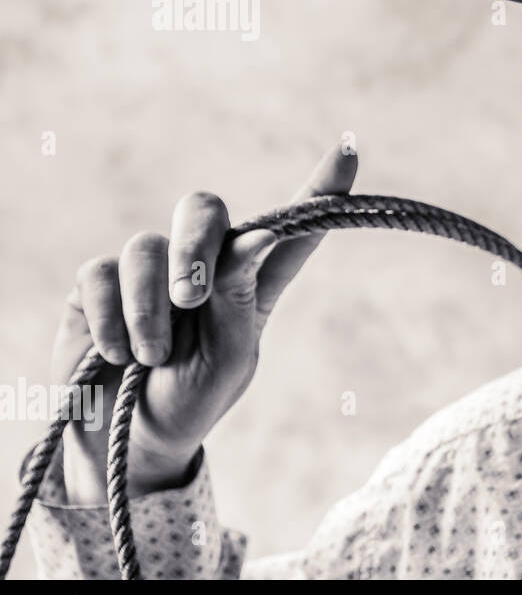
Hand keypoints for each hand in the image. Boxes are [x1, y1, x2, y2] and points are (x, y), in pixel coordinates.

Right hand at [51, 143, 358, 501]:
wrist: (127, 444)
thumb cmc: (191, 401)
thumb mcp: (228, 359)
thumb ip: (239, 296)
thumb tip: (259, 235)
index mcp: (252, 282)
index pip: (293, 228)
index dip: (321, 188)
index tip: (349, 150)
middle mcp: (203, 264)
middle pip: (204, 208)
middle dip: (194, 245)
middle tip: (191, 297)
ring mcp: (149, 270)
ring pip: (145, 246)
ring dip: (148, 308)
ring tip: (152, 357)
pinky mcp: (98, 284)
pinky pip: (100, 273)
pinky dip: (111, 319)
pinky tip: (118, 355)